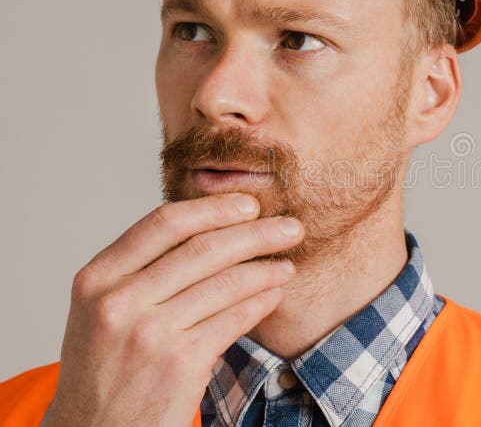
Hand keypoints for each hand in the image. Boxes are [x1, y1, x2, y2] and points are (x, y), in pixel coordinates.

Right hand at [43, 193, 302, 426]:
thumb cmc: (104, 370)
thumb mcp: (102, 311)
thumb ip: (141, 270)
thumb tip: (210, 228)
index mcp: (97, 278)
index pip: (164, 223)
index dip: (214, 208)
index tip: (249, 204)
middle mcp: (119, 301)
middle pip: (203, 248)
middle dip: (257, 233)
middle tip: (290, 227)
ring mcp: (149, 333)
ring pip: (226, 282)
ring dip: (267, 269)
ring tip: (287, 265)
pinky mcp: (180, 364)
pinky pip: (235, 319)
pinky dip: (261, 303)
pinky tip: (274, 295)